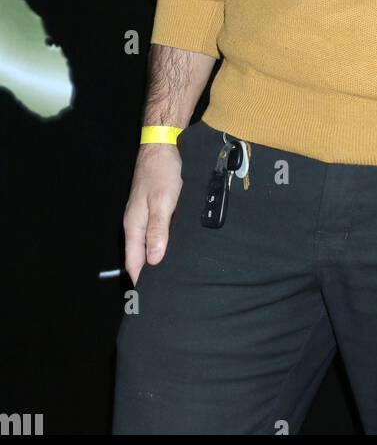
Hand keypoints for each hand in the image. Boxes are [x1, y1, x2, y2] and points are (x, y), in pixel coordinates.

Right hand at [122, 144, 182, 285]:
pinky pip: (156, 233)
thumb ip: (157, 230)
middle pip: (140, 256)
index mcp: (134, 225)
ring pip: (148, 245)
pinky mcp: (154, 208)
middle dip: (149, 274)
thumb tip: (155, 261)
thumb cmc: (162, 173)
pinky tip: (174, 250)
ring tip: (172, 277)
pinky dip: (162, 244)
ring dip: (157, 259)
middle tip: (165, 292)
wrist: (162, 145)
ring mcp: (144, 215)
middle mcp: (136, 223)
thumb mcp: (162, 202)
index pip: (134, 262)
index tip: (151, 299)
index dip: (141, 281)